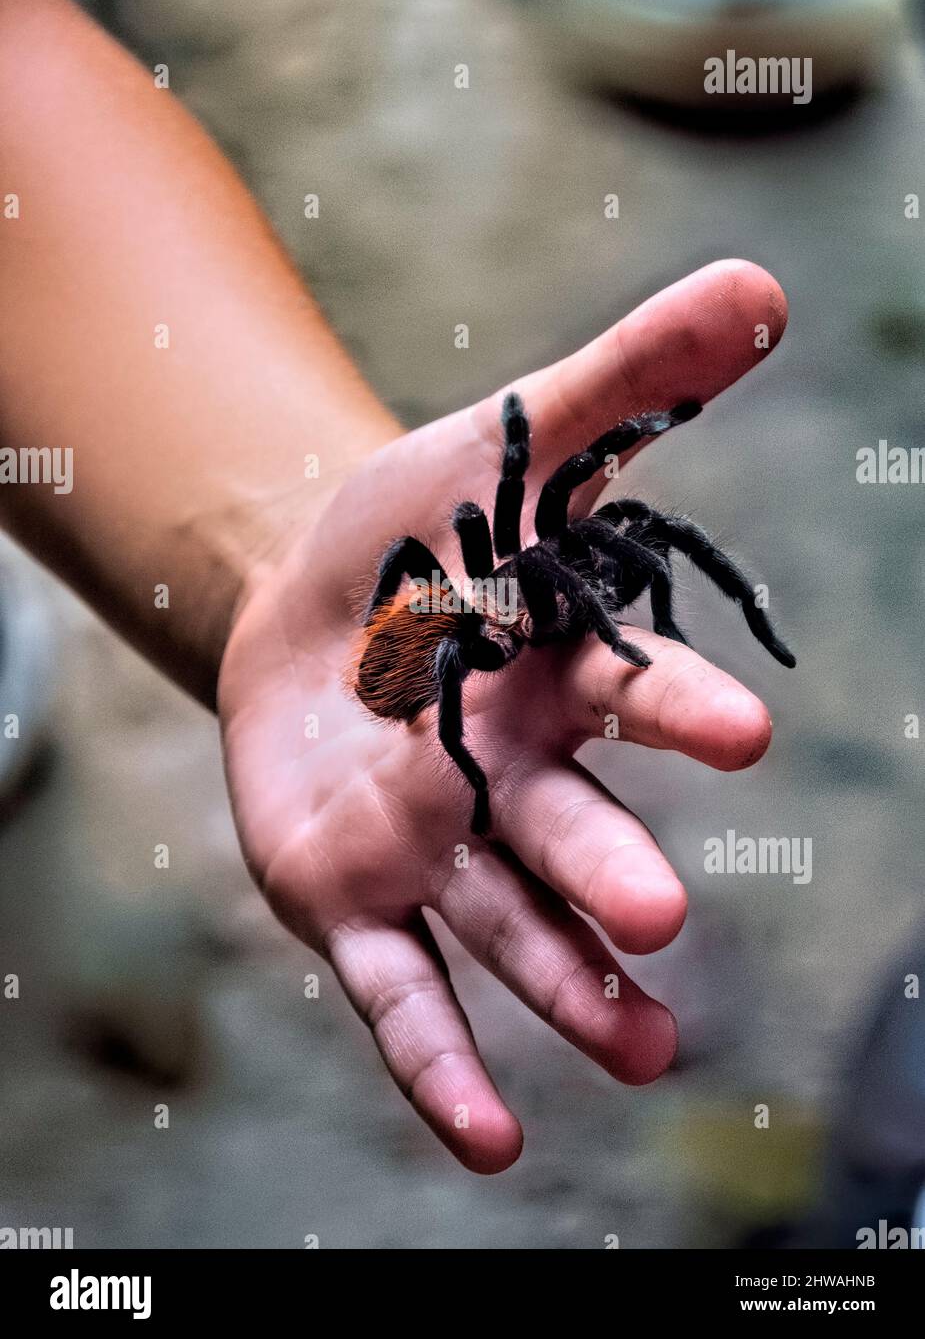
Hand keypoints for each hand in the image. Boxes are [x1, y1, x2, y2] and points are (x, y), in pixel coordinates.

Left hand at [218, 260, 787, 1172]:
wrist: (306, 596)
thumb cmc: (425, 525)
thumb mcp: (510, 443)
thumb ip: (628, 383)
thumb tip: (757, 285)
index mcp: (555, 668)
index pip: (627, 693)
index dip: (679, 712)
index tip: (740, 738)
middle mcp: (510, 773)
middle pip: (565, 829)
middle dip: (611, 869)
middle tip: (664, 917)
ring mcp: (433, 846)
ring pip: (505, 924)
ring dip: (566, 988)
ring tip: (640, 1047)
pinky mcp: (357, 898)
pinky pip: (404, 991)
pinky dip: (441, 1061)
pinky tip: (491, 1139)